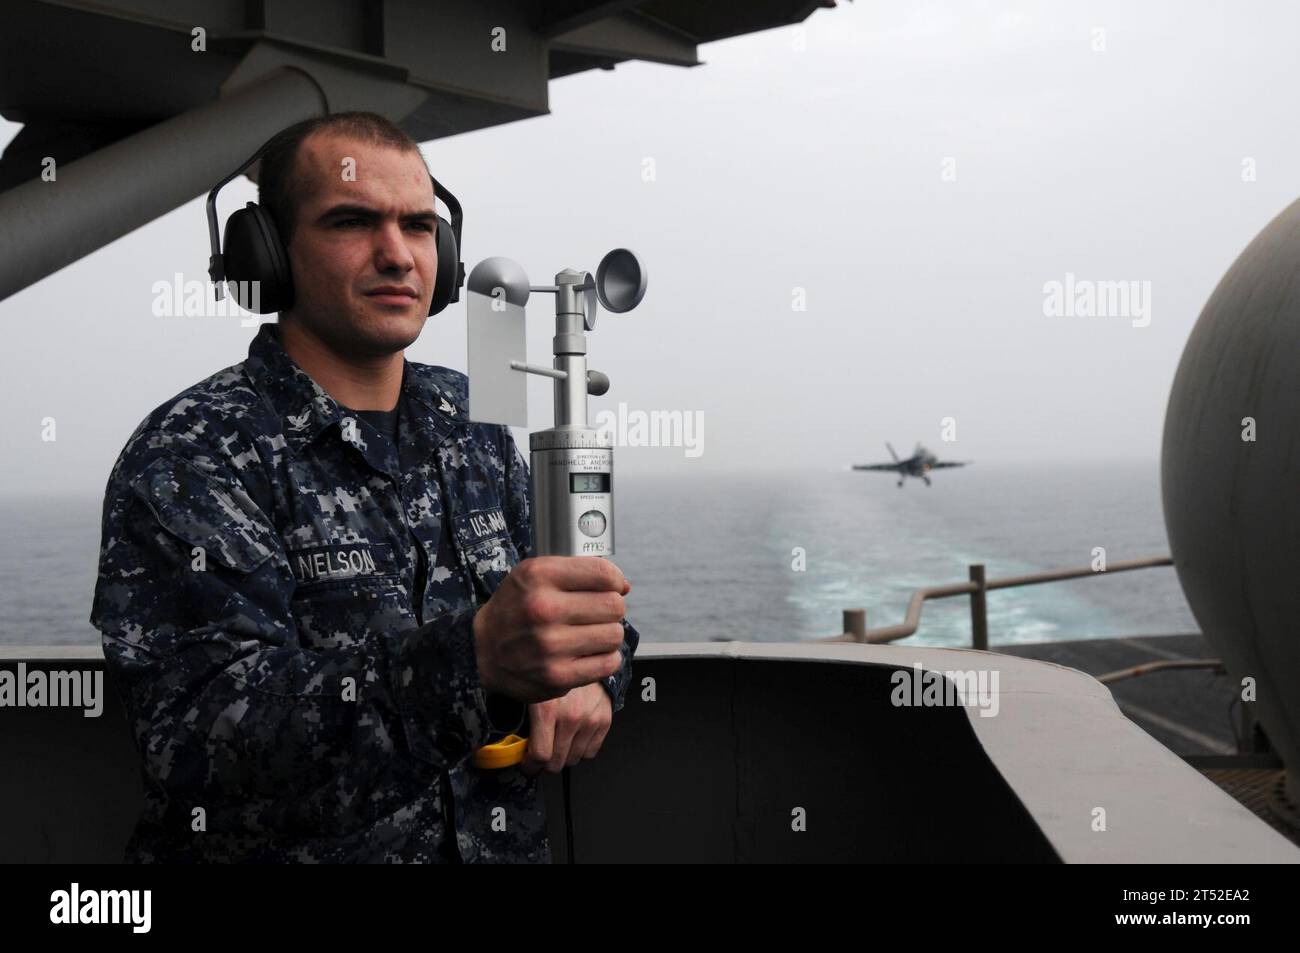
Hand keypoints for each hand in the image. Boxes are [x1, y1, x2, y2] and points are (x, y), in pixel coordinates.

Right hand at [473, 556, 630, 702]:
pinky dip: (605, 658)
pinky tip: (588, 652)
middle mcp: (543, 609)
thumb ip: (581, 571)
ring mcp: (550, 645)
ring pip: (615, 635)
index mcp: (539, 576)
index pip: (605, 574)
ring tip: (589, 633)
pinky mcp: (557, 676)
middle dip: (611, 609)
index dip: (614, 581)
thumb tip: (623, 586)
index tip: (607, 588)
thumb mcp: (537, 573)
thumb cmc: (517, 607)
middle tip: (595, 614)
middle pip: (614, 606)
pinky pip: (609, 663)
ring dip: (607, 634)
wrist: (483, 648)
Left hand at [521, 682, 612, 775]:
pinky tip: (573, 736)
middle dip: (545, 763)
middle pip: (556, 763)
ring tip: (558, 740)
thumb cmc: (552, 675)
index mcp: (547, 710)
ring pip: (573, 760)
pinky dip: (580, 749)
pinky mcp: (604, 720)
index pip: (540, 755)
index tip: (527, 766)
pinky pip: (590, 753)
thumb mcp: (528, 693)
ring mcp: (589, 719)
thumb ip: (521, 721)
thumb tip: (514, 749)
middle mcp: (570, 716)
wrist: (582, 657)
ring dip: (563, 756)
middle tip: (541, 753)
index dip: (530, 767)